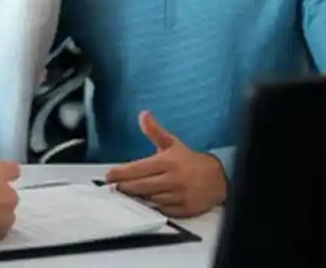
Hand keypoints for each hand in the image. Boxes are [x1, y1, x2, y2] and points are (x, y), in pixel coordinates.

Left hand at [104, 111, 226, 217]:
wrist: (217, 178)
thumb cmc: (189, 161)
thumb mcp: (172, 144)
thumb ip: (155, 132)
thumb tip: (143, 115)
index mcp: (168, 162)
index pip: (138, 169)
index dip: (121, 173)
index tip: (108, 176)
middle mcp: (173, 179)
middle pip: (140, 187)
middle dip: (124, 187)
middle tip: (113, 187)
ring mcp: (179, 196)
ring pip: (150, 200)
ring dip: (138, 198)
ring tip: (128, 193)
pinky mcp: (184, 210)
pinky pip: (162, 211)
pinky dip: (153, 207)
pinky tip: (147, 202)